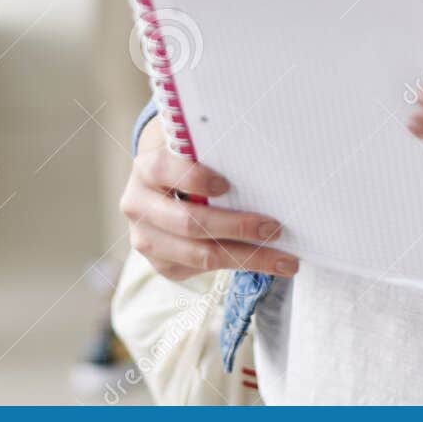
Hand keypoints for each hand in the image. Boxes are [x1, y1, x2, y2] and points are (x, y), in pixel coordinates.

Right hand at [121, 116, 299, 281]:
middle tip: (275, 228)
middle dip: (237, 227)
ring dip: (247, 258)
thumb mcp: (192, 151)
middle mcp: (138, 206)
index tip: (228, 185)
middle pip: (189, 223)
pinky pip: (201, 270)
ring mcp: (146, 239)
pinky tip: (264, 262)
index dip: (197, 179)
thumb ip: (213, 154)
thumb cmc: (189, 164)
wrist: (160, 188)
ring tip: (283, 260)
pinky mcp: (161, 264)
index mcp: (146, 169)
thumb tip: (263, 166)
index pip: (166, 170)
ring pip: (199, 255)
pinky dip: (236, 266)